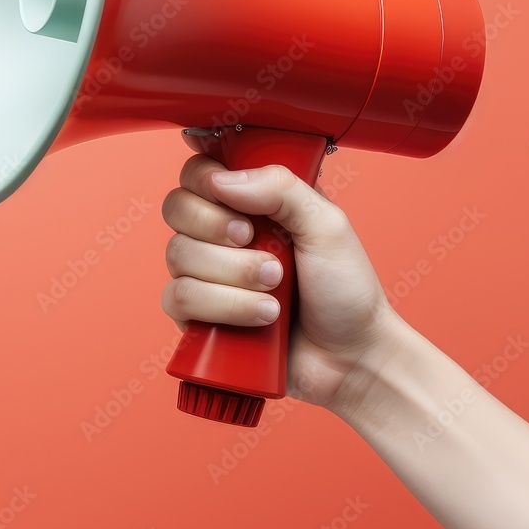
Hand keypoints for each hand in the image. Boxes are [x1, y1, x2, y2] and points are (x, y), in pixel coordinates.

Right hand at [160, 146, 408, 411]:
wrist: (351, 357)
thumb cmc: (345, 288)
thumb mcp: (327, 225)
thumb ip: (281, 188)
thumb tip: (222, 179)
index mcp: (251, 200)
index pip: (198, 171)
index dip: (204, 179)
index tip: (229, 197)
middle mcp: (222, 232)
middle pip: (177, 207)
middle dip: (216, 228)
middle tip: (256, 242)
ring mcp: (207, 274)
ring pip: (178, 255)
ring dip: (231, 274)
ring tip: (275, 287)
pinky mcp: (200, 315)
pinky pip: (178, 299)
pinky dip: (223, 306)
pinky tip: (259, 315)